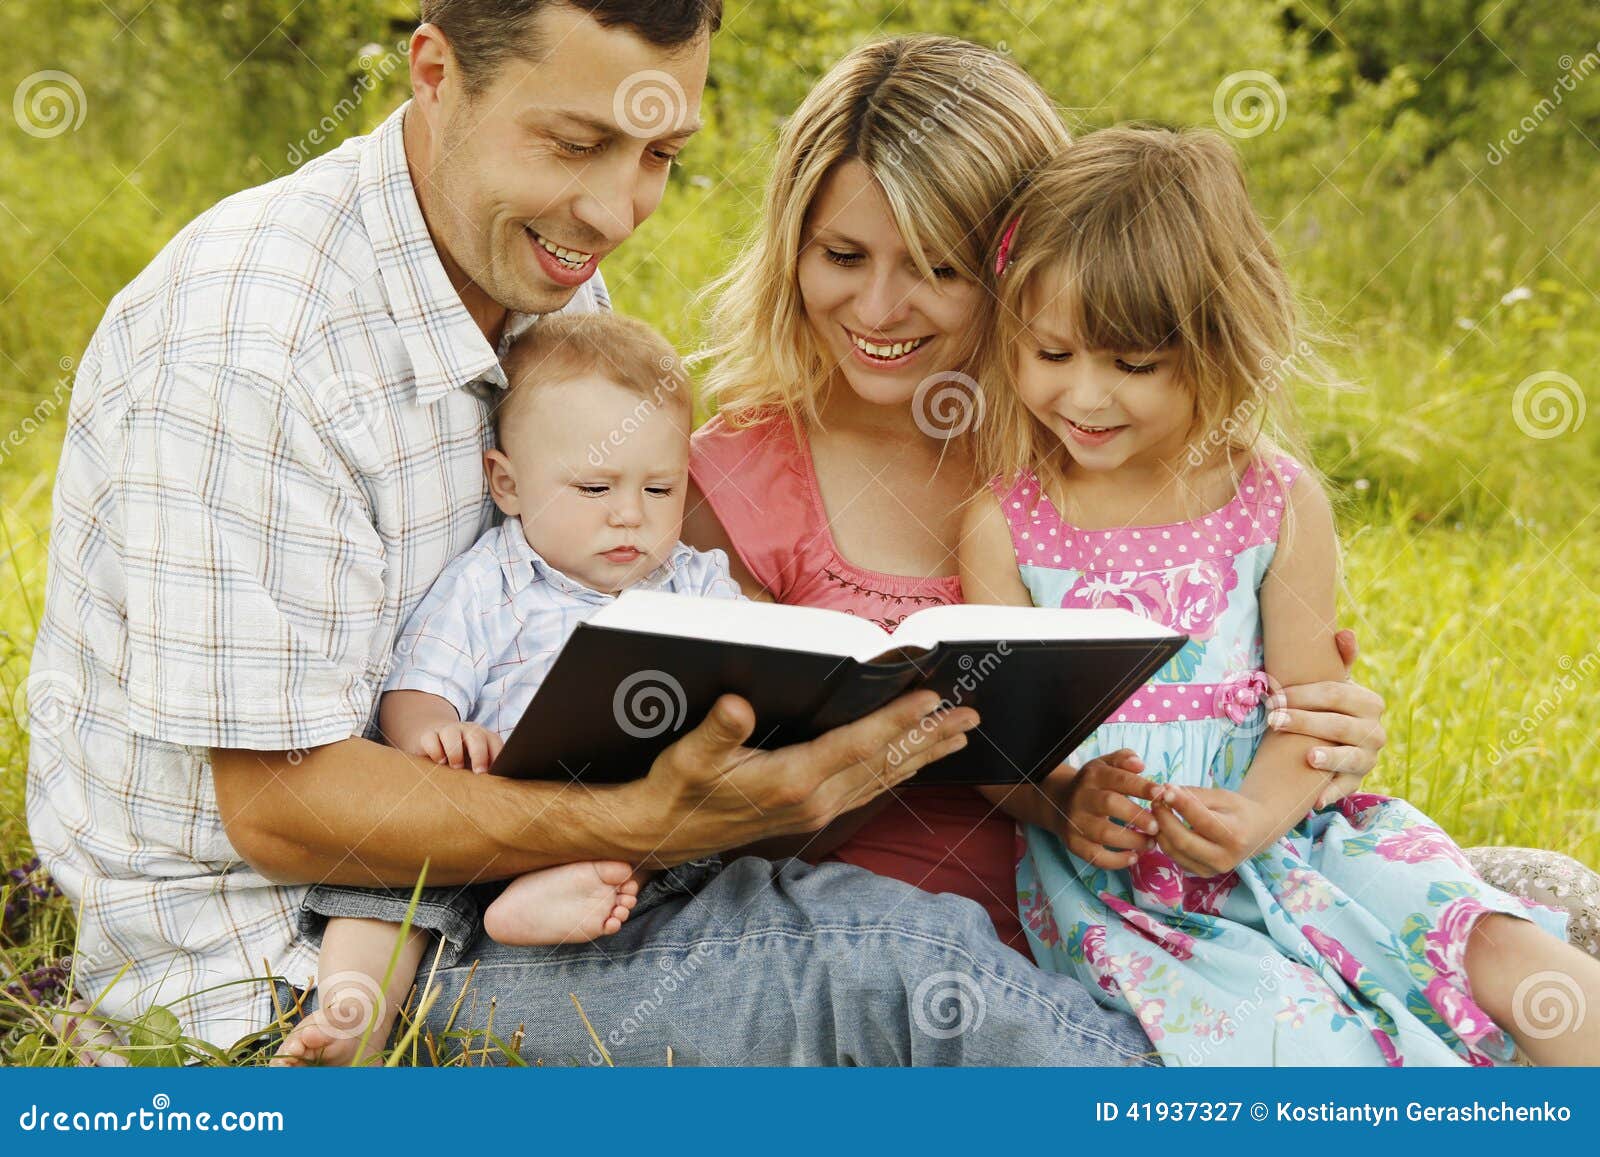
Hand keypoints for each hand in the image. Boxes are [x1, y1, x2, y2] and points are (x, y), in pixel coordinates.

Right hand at [418, 721, 503, 773]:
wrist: (435, 741)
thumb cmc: (461, 758)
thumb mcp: (474, 763)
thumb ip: (485, 769)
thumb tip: (495, 786)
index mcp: (483, 736)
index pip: (494, 741)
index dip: (497, 755)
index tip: (495, 772)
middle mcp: (467, 730)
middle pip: (476, 736)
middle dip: (479, 754)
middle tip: (478, 772)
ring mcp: (447, 730)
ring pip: (451, 733)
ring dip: (455, 752)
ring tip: (456, 767)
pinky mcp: (428, 735)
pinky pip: (431, 739)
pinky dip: (435, 751)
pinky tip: (439, 762)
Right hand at [631, 691, 977, 866]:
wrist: (664, 833)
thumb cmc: (677, 788)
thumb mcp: (689, 755)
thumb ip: (717, 731)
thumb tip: (737, 706)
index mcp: (792, 780)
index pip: (858, 745)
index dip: (896, 720)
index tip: (932, 699)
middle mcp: (814, 799)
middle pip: (884, 763)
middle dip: (929, 737)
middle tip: (971, 716)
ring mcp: (817, 810)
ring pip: (883, 778)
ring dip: (922, 755)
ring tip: (958, 736)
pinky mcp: (813, 813)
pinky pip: (869, 788)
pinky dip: (898, 770)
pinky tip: (913, 762)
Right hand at [1054, 750, 1159, 869]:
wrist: (1057, 802)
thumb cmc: (1092, 784)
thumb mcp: (1105, 765)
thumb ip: (1124, 759)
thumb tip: (1140, 765)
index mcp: (1093, 776)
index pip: (1118, 778)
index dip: (1140, 786)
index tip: (1160, 793)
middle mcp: (1082, 798)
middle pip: (1109, 804)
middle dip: (1136, 815)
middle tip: (1157, 826)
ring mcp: (1076, 822)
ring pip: (1103, 834)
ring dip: (1131, 841)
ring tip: (1150, 843)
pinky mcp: (1073, 843)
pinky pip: (1094, 856)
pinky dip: (1115, 861)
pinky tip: (1133, 857)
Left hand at [1149, 785, 1277, 875]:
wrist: (1255, 833)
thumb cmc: (1238, 810)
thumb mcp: (1222, 796)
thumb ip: (1195, 794)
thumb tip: (1165, 790)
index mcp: (1235, 836)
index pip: (1202, 820)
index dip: (1180, 804)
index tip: (1165, 789)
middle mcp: (1225, 858)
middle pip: (1183, 840)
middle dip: (1164, 819)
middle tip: (1155, 801)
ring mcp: (1212, 870)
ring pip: (1174, 851)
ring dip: (1160, 829)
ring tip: (1157, 811)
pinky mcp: (1201, 874)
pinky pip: (1175, 857)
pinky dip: (1164, 840)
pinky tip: (1163, 826)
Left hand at [1270, 627, 1386, 807]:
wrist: (1335, 736)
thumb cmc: (1327, 704)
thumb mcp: (1334, 681)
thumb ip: (1340, 658)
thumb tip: (1344, 633)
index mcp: (1369, 702)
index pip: (1336, 694)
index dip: (1304, 694)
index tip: (1274, 695)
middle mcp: (1375, 731)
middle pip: (1339, 724)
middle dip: (1304, 721)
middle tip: (1272, 720)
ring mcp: (1368, 758)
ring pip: (1351, 758)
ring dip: (1329, 758)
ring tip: (1308, 757)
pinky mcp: (1357, 781)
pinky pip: (1346, 789)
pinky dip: (1331, 794)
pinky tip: (1314, 800)